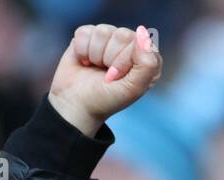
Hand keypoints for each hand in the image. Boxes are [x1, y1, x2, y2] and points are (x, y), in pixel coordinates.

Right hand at [48, 23, 162, 137]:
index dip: (124, 62)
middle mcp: (130, 45)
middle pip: (121, 35)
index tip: (117, 78)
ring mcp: (110, 38)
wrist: (77, 104)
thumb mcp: (133, 89)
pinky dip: (81, 50)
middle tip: (107, 75)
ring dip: (95, 55)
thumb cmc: (107, 99)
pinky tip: (85, 61)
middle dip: (110, 59)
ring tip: (96, 68)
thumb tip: (142, 34)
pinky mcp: (89, 35)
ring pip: (103, 32)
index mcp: (147, 58)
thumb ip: (147, 64)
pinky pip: (85, 32)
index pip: (140, 44)